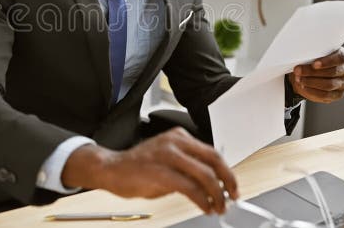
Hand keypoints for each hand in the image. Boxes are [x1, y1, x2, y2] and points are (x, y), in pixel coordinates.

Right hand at [61, 127, 238, 213]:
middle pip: (213, 160)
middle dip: (227, 181)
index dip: (227, 172)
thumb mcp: (168, 161)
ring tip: (218, 207)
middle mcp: (175, 142)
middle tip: (232, 197)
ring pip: (204, 175)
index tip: (232, 186)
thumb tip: (213, 185)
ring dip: (216, 195)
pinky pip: (190, 187)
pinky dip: (202, 200)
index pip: (212, 152)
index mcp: (179, 137)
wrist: (111, 169)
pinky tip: (204, 207)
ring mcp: (167, 155)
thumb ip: (189, 169)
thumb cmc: (138, 168)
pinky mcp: (160, 172)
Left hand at [288, 47, 343, 102]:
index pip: (340, 58)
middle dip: (313, 72)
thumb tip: (302, 58)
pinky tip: (304, 87)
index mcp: (342, 55)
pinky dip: (312, 91)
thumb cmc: (311, 62)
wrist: (306, 76)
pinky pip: (326, 95)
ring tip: (300, 79)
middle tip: (298, 71)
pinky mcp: (338, 94)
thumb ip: (311, 55)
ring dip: (311, 82)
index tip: (314, 64)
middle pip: (333, 72)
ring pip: (329, 84)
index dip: (327, 62)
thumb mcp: (311, 56)